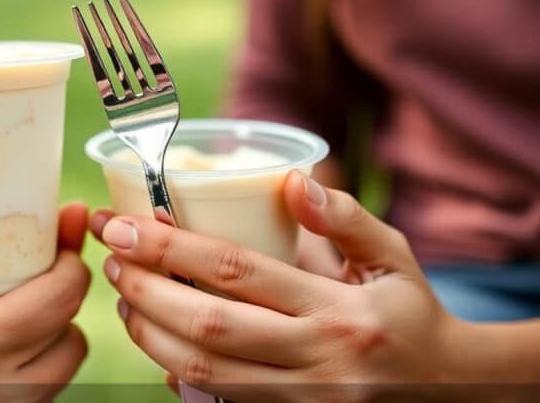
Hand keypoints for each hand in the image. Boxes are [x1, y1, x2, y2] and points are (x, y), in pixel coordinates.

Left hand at [90, 171, 476, 401]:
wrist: (448, 389)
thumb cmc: (411, 312)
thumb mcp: (394, 257)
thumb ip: (346, 220)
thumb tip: (294, 180)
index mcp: (338, 310)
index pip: (237, 271)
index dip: (171, 246)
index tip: (125, 225)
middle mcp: (317, 358)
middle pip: (209, 324)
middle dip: (146, 289)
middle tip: (112, 258)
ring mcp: (302, 398)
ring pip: (205, 369)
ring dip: (150, 331)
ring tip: (124, 296)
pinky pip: (219, 400)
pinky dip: (178, 371)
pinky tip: (156, 342)